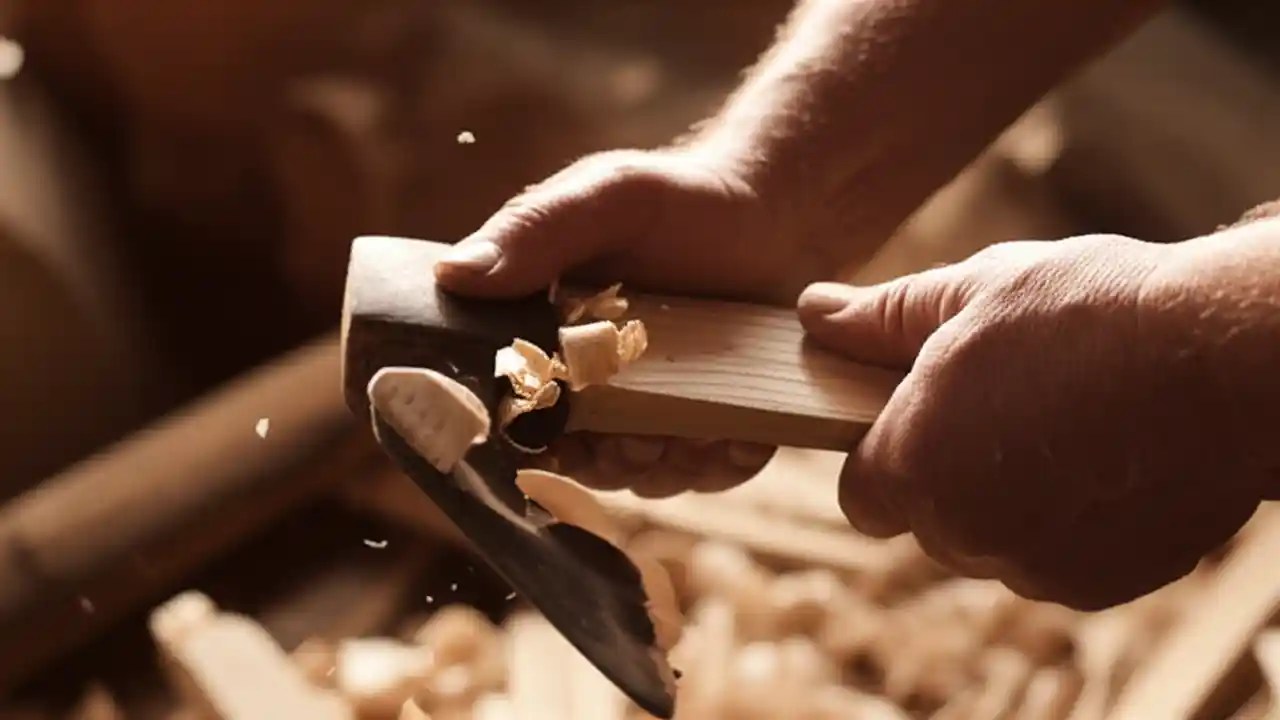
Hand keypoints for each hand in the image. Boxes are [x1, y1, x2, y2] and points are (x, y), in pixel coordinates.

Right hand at [437, 146, 804, 493]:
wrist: (773, 209)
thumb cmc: (679, 197)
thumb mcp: (605, 198)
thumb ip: (533, 231)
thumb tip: (451, 275)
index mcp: (542, 342)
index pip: (509, 414)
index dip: (526, 437)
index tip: (562, 427)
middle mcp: (591, 388)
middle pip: (577, 461)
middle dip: (608, 457)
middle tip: (640, 428)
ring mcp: (654, 412)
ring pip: (642, 476)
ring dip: (665, 462)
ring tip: (691, 420)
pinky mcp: (711, 427)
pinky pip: (707, 472)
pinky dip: (719, 461)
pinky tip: (734, 429)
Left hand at [798, 234, 1270, 609]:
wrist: (1225, 358)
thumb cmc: (1089, 313)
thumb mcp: (971, 292)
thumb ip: (880, 318)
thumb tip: (814, 313)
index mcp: (913, 465)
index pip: (860, 494)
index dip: (885, 455)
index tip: (923, 417)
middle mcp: (962, 533)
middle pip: (927, 520)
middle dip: (950, 472)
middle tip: (1006, 404)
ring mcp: (1034, 567)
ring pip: (993, 543)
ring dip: (1011, 500)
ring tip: (1064, 424)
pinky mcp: (1098, 585)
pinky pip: (1057, 560)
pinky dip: (1071, 524)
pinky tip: (1107, 460)